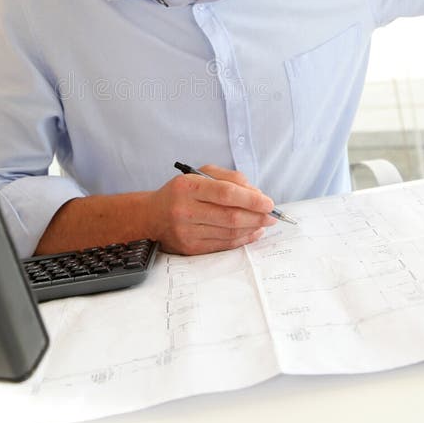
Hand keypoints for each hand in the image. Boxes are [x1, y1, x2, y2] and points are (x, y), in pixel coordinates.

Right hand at [149, 164, 276, 255]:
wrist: (151, 216)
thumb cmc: (180, 192)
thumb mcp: (199, 174)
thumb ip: (228, 178)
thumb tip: (256, 193)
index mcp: (187, 187)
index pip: (225, 193)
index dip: (251, 199)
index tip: (268, 202)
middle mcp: (185, 210)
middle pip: (230, 216)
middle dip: (257, 216)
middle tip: (272, 215)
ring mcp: (187, 232)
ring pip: (229, 232)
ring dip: (253, 228)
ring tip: (264, 223)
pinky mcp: (190, 248)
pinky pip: (223, 245)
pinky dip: (242, 239)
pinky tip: (252, 232)